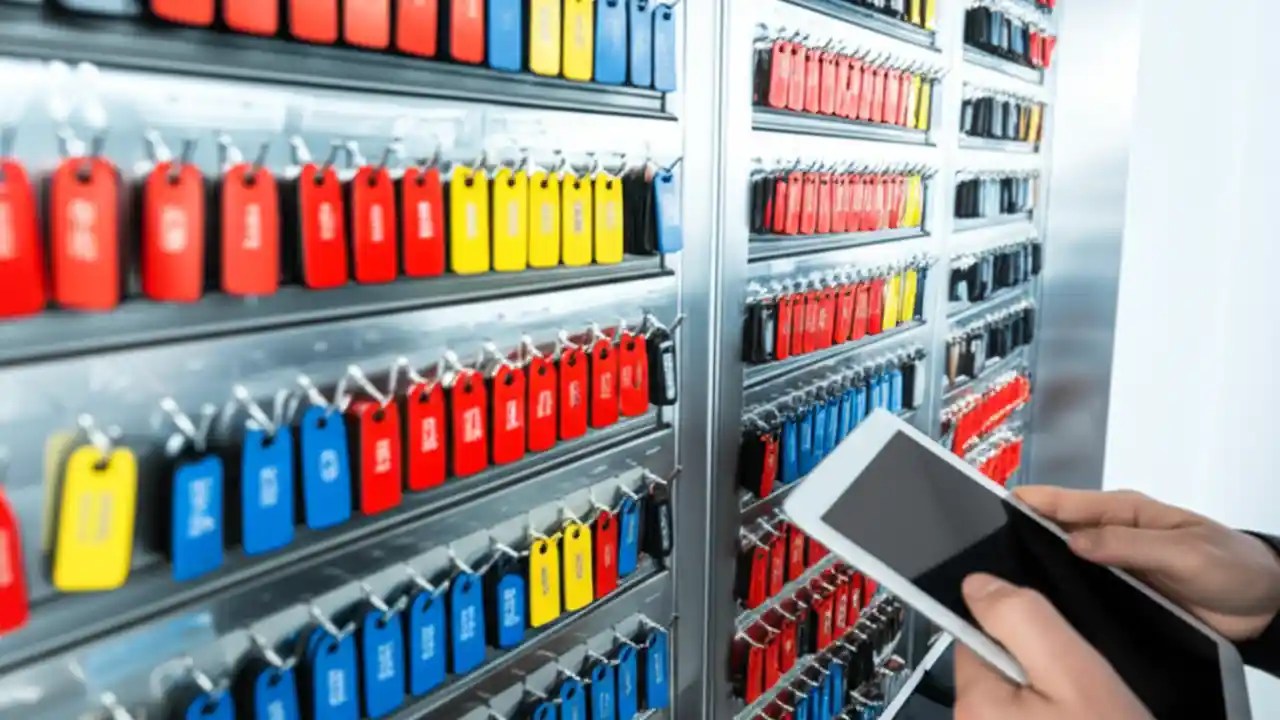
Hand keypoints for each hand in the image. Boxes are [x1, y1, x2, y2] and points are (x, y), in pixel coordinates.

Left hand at [955, 573, 1151, 719]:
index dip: (1017, 641)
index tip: (1056, 660)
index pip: (974, 643)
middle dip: (1029, 680)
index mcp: (972, 706)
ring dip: (1040, 710)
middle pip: (990, 680)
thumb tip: (976, 586)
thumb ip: (1022, 620)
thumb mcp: (1076, 672)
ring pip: (1008, 710)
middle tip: (1079, 702)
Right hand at [1015, 486, 1279, 640]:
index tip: (993, 505)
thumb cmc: (1232, 565)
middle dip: (1020, 538)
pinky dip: (1059, 599)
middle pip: (1053, 533)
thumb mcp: (1184, 552)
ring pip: (1061, 566)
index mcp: (1123, 513)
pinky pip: (1079, 596)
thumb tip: (1075, 541)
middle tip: (987, 550)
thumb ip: (1131, 545)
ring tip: (1005, 582)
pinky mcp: (1116, 597)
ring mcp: (1111, 568)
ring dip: (1038, 572)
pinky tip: (1041, 610)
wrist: (1263, 607)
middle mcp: (1110, 537)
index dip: (1028, 502)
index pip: (1065, 502)